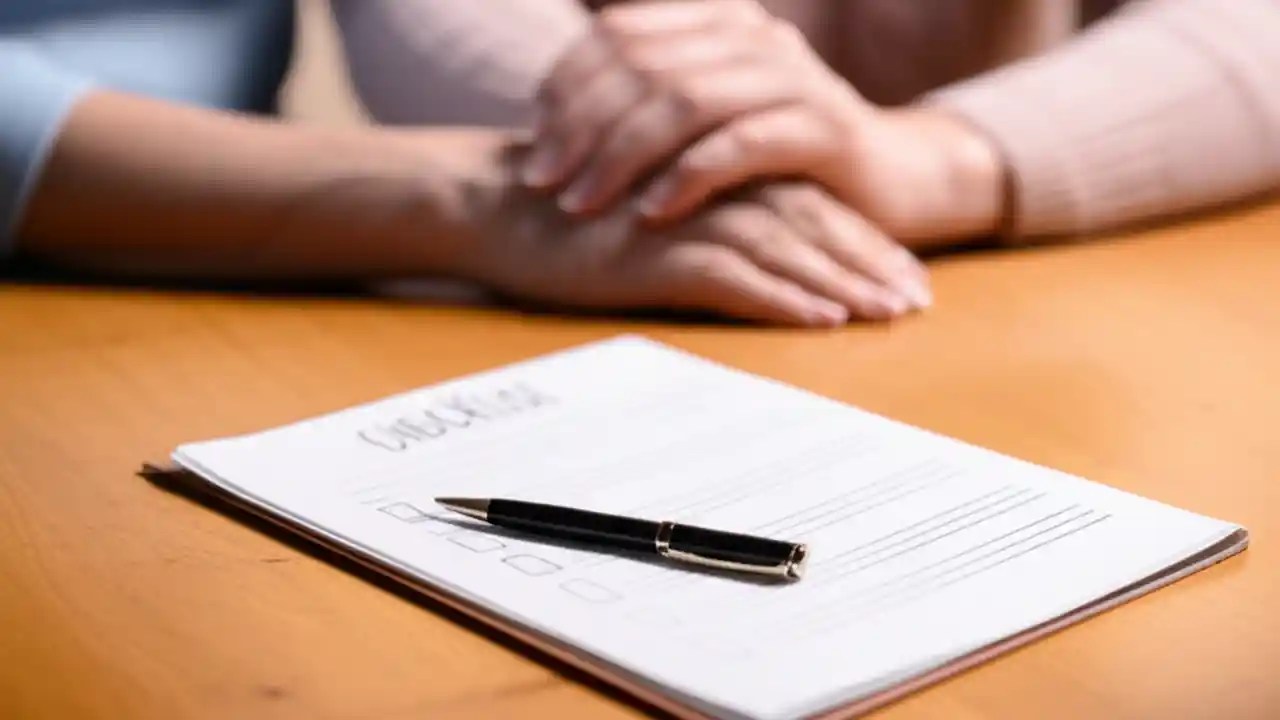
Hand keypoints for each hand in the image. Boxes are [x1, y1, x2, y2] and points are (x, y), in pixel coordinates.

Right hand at [449, 139, 931, 323]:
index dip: (861, 239)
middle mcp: (712, 188)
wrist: (499, 208)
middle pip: (814, 223)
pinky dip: (783, 299)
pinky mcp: (655, 253)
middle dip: (871, 263)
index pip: (808, 203)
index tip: (903, 273)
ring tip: (888, 313)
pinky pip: (735, 279)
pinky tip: (823, 320)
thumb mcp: (652, 209)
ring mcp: (685, 219)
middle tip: (917, 301)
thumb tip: (756, 255)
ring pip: (787, 249)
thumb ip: (704, 216)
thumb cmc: (571, 216)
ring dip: (844, 282)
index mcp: (716, 174)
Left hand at [522, 0, 1004, 244]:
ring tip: (583, 203)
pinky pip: (742, 145)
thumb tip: (554, 116)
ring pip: (686, 103)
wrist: (888, 180)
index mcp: (718, 24)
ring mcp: (792, 79)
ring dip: (623, 156)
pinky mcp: (822, 130)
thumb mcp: (710, 122)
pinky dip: (689, 177)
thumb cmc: (780, 159)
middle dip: (583, 126)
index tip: (534, 139)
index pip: (620, 36)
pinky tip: (652, 213)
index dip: (568, 84)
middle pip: (644, 68)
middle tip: (544, 180)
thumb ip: (651, 104)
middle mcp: (754, 38)